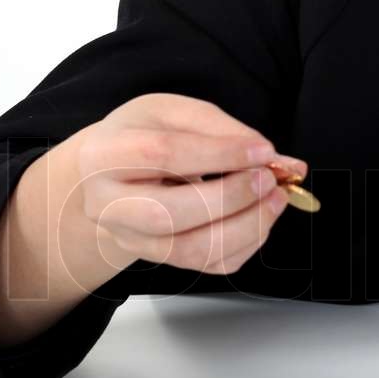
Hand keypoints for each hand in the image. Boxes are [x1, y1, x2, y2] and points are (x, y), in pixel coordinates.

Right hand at [74, 93, 305, 274]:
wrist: (109, 173)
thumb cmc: (142, 136)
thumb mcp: (172, 113)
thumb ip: (221, 130)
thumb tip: (271, 156)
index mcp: (103, 155)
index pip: (162, 155)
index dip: (219, 154)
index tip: (262, 151)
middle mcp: (107, 206)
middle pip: (169, 213)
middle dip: (231, 197)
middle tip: (269, 179)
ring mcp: (131, 240)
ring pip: (190, 250)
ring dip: (245, 227)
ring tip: (275, 199)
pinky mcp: (157, 259)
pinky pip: (207, 264)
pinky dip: (245, 244)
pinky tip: (260, 218)